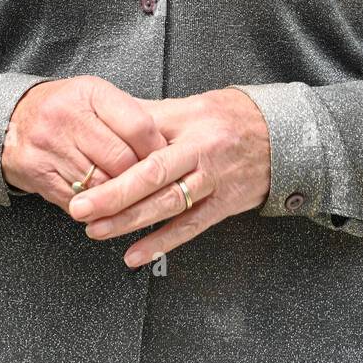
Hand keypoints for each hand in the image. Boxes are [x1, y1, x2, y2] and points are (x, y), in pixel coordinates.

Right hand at [0, 75, 168, 212]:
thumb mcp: (95, 97)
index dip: (156, 149)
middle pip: (121, 160)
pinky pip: (77, 200)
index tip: (164, 160)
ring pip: (101, 185)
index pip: (137, 126)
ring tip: (125, 195)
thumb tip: (166, 146)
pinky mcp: (37, 173)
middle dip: (139, 178)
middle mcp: (67, 117)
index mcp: (90, 93)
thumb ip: (129, 116)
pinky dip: (94, 207)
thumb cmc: (64, 108)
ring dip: (118, 197)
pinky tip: (100, 203)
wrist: (10, 120)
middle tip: (148, 184)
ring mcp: (50, 146)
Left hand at [66, 88, 270, 266]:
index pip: (147, 145)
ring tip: (97, 231)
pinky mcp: (224, 207)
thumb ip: (150, 116)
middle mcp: (203, 156)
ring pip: (169, 206)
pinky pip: (190, 228)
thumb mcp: (190, 106)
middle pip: (154, 178)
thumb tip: (108, 120)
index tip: (85, 174)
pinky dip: (162, 243)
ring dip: (131, 222)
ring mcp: (215, 183)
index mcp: (192, 126)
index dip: (115, 163)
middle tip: (81, 209)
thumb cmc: (229, 117)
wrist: (282, 135)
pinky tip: (135, 255)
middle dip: (115, 196)